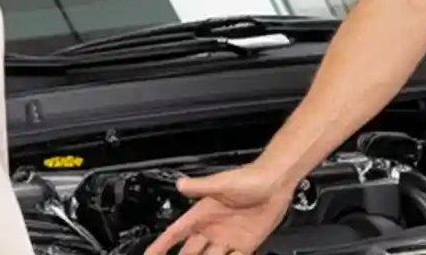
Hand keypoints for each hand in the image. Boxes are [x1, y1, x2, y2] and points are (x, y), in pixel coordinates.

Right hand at [144, 163, 294, 254]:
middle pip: (189, 251)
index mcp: (202, 213)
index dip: (161, 244)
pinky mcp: (246, 244)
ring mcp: (228, 238)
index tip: (149, 254)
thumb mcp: (222, 183)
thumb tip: (180, 184)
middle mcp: (212, 228)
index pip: (176, 233)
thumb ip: (201, 186)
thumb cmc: (250, 178)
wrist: (276, 182)